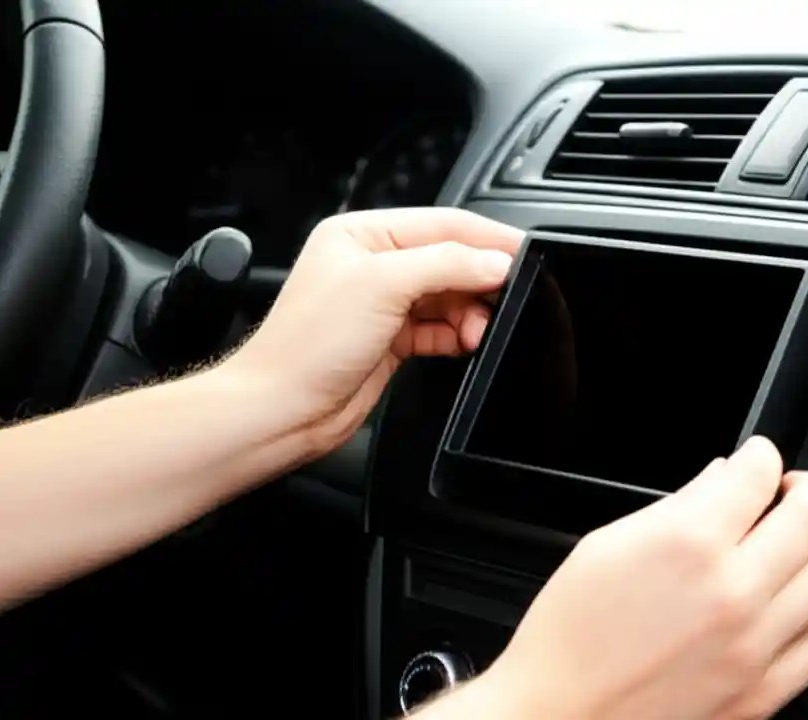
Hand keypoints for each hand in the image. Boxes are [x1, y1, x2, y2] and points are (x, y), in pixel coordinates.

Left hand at [220, 208, 523, 454]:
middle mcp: (372, 264)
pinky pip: (440, 329)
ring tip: (479, 330)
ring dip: (471, 313)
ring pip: (449, 297)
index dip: (487, 238)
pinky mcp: (391, 340)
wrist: (283, 410)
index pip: (442, 224)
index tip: (524, 252)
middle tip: (508, 297)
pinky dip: (458, 335)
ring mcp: (382, 304)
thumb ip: (446, 265)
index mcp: (362, 233)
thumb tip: (495, 260)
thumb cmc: (306, 345)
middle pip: (450, 260)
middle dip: (480, 281)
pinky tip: (466, 343)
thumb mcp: (382, 285)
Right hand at [435, 437, 807, 719]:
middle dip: (807, 490)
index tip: (758, 459)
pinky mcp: (760, 694)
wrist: (557, 716)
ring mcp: (753, 647)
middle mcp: (733, 591)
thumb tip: (722, 478)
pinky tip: (777, 615)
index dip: (761, 455)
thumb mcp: (606, 544)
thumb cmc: (568, 636)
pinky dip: (804, 624)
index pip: (760, 473)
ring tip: (792, 548)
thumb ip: (677, 505)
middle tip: (791, 491)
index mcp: (689, 543)